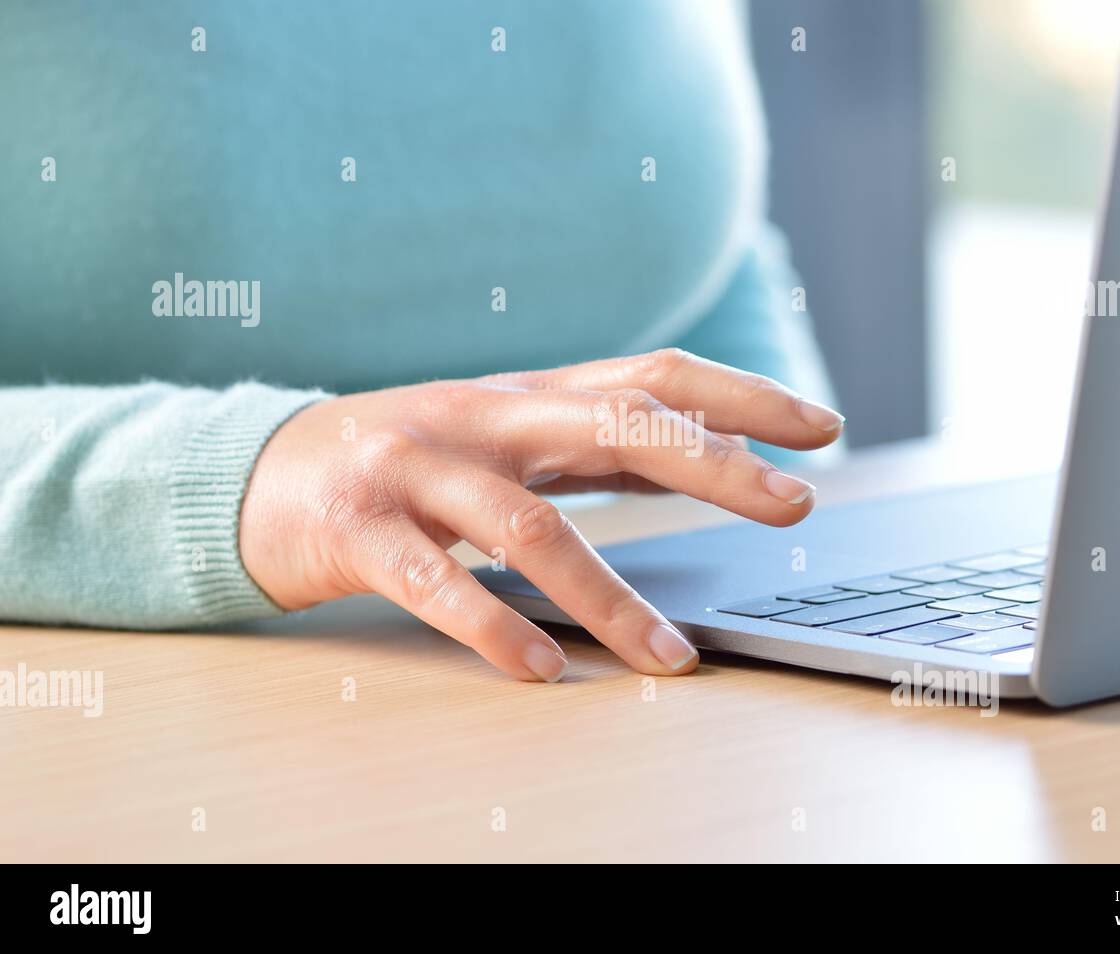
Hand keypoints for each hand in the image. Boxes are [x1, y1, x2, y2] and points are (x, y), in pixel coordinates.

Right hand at [239, 349, 843, 681]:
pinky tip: (543, 669)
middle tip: (794, 505)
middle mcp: (482, 418)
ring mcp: (418, 469)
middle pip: (613, 425)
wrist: (264, 474)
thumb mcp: (508, 438)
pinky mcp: (359, 530)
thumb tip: (708, 455)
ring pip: (529, 526)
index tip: (821, 427)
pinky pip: (435, 583)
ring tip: (669, 658)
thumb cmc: (410, 460)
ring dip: (609, 598)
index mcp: (528, 395)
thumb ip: (596, 445)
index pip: (651, 379)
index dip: (739, 397)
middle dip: (713, 465)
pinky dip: (493, 627)